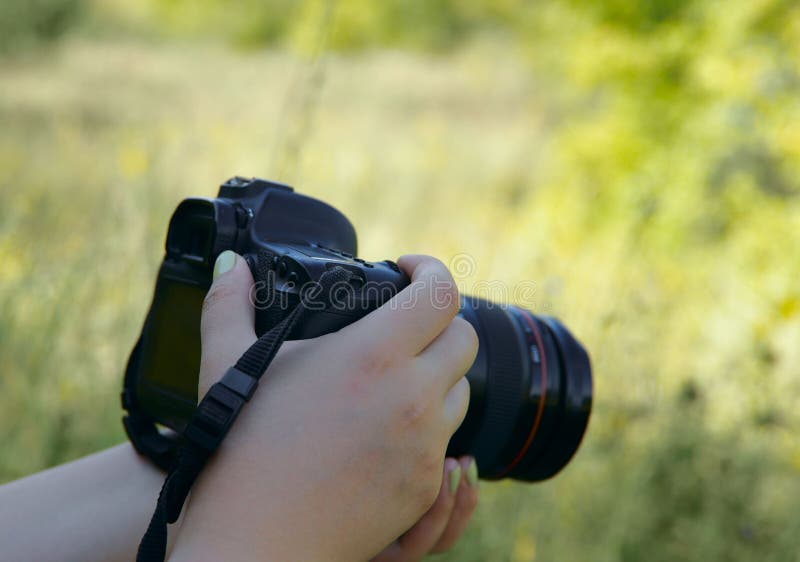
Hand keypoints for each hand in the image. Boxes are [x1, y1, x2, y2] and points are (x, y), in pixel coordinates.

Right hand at [169, 252, 477, 561]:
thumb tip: (231, 266)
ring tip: (393, 380)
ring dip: (437, 376)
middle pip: (464, 338)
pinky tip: (386, 428)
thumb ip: (228, 304)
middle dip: (438, 323)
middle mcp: (412, 396)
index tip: (408, 269)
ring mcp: (426, 446)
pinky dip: (427, 426)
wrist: (253, 543)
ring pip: (461, 390)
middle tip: (403, 326)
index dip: (430, 269)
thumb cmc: (237, 450)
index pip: (441, 293)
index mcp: (373, 355)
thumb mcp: (225, 365)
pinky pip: (447, 441)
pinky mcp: (424, 486)